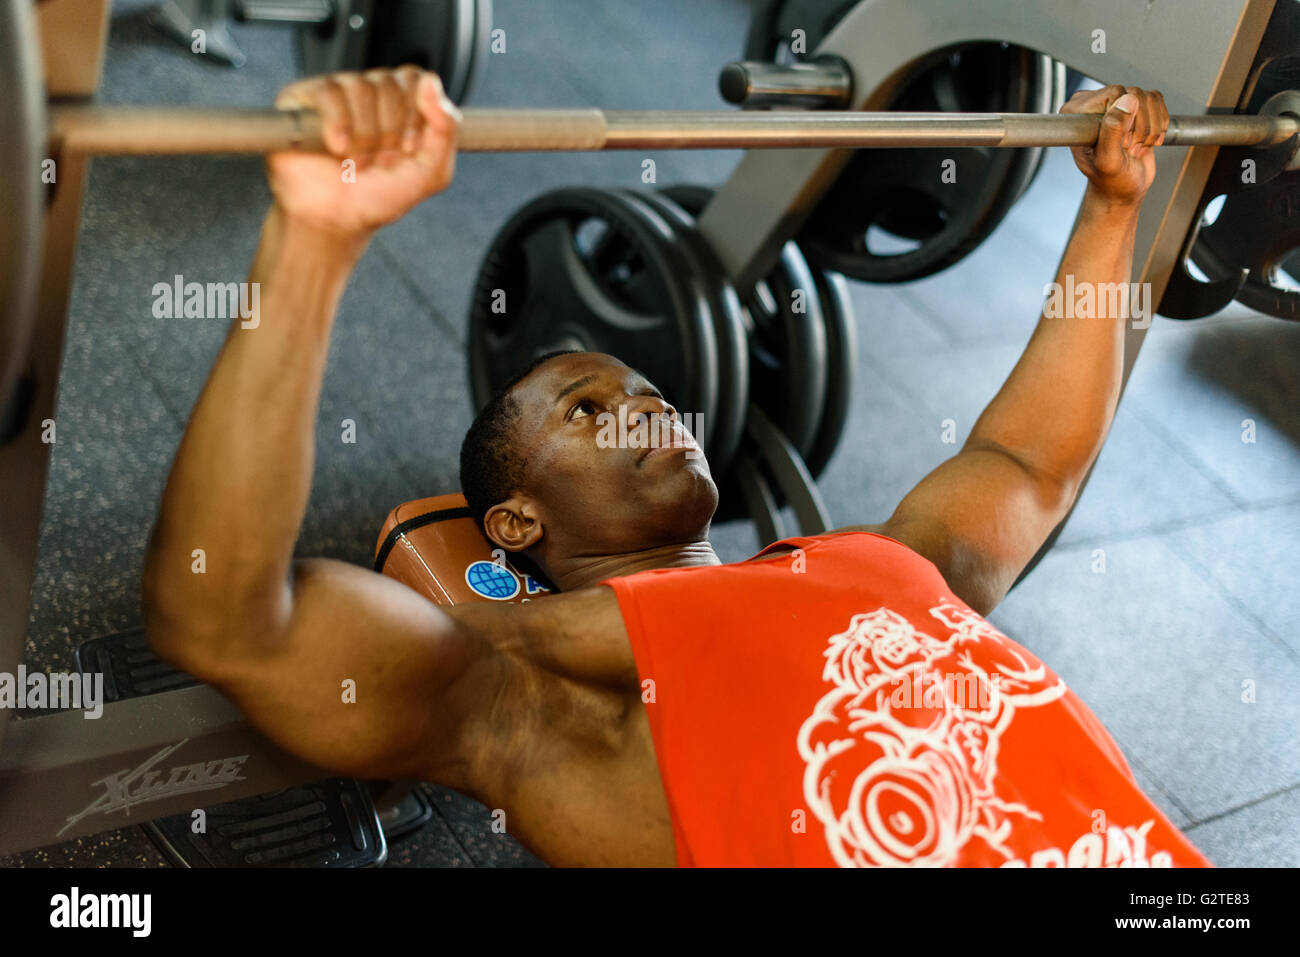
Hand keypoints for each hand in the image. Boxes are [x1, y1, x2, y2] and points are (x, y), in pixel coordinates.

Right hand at [267, 67, 459, 238]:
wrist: (338, 220)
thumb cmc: (380, 196)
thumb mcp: (431, 171)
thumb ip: (446, 128)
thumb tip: (430, 80)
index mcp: (398, 102)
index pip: (413, 78)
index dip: (415, 114)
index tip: (409, 149)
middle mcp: (367, 91)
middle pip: (389, 83)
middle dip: (391, 131)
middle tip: (381, 161)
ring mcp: (334, 92)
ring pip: (361, 87)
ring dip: (366, 135)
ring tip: (359, 162)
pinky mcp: (301, 99)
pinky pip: (328, 92)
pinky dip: (339, 124)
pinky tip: (338, 149)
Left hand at [1061, 85, 1168, 207]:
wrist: (1124, 188)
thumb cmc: (1110, 181)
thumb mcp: (1108, 161)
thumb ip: (1112, 131)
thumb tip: (1127, 100)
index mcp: (1076, 112)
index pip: (1115, 94)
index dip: (1125, 120)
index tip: (1120, 143)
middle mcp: (1092, 103)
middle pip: (1135, 94)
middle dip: (1140, 126)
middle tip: (1128, 148)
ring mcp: (1114, 103)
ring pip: (1149, 98)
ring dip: (1150, 128)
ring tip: (1135, 146)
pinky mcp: (1134, 106)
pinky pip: (1157, 100)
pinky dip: (1159, 124)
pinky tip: (1146, 140)